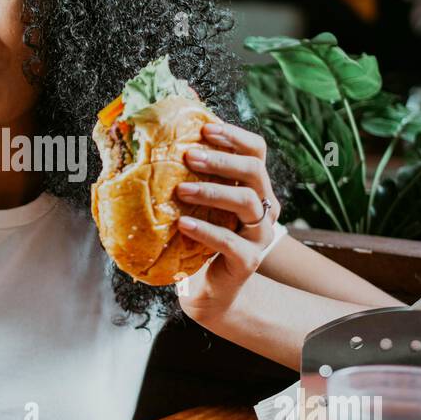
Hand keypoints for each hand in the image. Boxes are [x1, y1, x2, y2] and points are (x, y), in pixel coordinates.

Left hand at [173, 122, 280, 322]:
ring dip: (212, 190)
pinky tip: (183, 223)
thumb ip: (191, 177)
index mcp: (255, 188)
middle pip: (254, 171)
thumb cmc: (199, 240)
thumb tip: (156, 141)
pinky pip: (230, 242)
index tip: (204, 128)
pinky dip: (205, 230)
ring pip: (246, 202)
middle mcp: (264, 207)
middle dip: (221, 159)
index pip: (256, 151)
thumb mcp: (198, 205)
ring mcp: (260, 235)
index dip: (234, 136)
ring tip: (181, 190)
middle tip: (189, 155)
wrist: (208, 291)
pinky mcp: (248, 261)